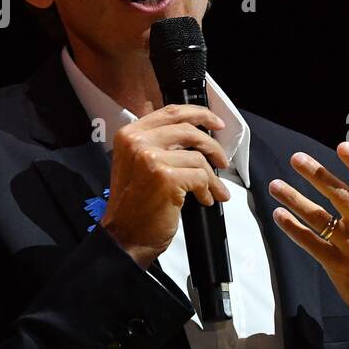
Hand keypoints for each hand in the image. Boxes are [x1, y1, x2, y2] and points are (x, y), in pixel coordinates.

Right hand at [99, 104, 232, 268]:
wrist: (125, 236)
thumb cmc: (135, 204)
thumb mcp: (137, 163)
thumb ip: (158, 144)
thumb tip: (194, 133)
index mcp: (130, 134)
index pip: (171, 112)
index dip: (199, 114)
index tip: (215, 122)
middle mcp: (138, 142)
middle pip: (189, 130)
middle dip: (213, 145)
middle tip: (223, 159)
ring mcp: (151, 158)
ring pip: (198, 158)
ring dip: (212, 177)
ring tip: (215, 190)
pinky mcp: (166, 178)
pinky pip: (200, 177)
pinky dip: (208, 190)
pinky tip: (204, 200)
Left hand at [269, 141, 348, 348]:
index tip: (342, 146)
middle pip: (340, 197)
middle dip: (317, 176)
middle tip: (296, 158)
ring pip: (320, 219)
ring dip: (295, 200)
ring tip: (275, 184)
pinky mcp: (337, 266)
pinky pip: (312, 244)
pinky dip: (294, 230)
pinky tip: (279, 215)